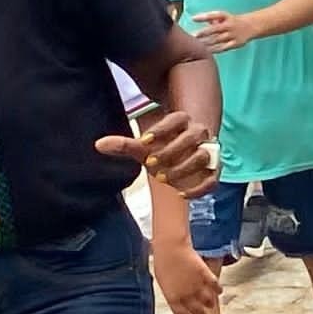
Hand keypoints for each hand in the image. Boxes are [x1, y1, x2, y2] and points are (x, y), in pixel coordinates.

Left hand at [96, 109, 219, 196]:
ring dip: (183, 168)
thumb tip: (98, 144)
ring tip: (163, 177)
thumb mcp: (143, 149)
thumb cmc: (162, 153)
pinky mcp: (213, 173)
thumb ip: (124, 145)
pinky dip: (198, 189)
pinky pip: (212, 179)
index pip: (176, 119)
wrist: (184, 165)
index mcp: (182, 123)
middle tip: (151, 163)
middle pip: (191, 137)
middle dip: (171, 150)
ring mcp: (208, 154)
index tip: (144, 141)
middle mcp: (198, 135)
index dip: (161, 129)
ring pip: (202, 157)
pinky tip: (181, 194)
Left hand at [155, 243, 221, 313]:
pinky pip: (215, 286)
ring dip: (210, 303)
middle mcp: (186, 295)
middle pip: (197, 311)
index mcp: (173, 298)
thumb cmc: (163, 262)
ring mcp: (197, 285)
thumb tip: (179, 299)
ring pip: (209, 300)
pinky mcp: (205, 275)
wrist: (170, 248)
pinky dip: (218, 290)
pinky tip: (219, 291)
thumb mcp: (164, 282)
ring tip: (211, 303)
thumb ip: (172, 293)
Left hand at [189, 9, 253, 53]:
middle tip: (192, 36)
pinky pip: (223, 47)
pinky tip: (206, 51)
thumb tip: (202, 20)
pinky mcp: (235, 43)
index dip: (203, 17)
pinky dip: (214, 49)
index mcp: (226, 16)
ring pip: (217, 39)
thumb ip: (214, 19)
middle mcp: (229, 25)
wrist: (252, 25)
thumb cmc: (234, 21)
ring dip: (206, 43)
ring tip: (196, 45)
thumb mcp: (225, 17)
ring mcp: (233, 35)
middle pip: (214, 29)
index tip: (193, 18)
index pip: (214, 15)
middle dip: (203, 33)